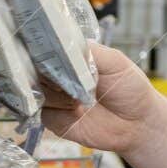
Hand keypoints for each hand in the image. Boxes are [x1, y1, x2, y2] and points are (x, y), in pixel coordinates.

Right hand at [42, 42, 157, 153]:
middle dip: (42, 68)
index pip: (42, 43)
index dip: (37, 43)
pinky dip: (55, 108)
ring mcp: (51, 94)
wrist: (137, 125)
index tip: (39, 44)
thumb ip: (88, 51)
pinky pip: (39, 110)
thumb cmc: (129, 88)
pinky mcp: (51, 116)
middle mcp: (55, 72)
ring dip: (54, 91)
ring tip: (80, 97)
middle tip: (62, 74)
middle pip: (29, 64)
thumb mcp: (114, 61)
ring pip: (32, 87)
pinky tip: (74, 109)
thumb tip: (63, 42)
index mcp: (68, 54)